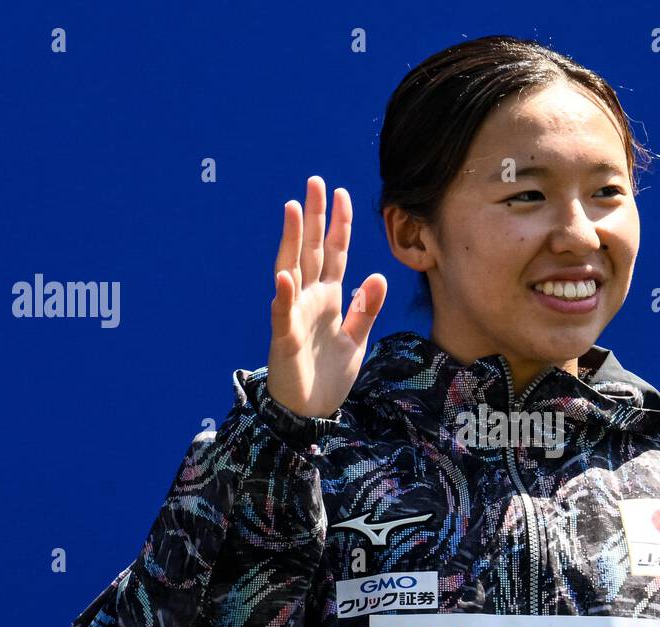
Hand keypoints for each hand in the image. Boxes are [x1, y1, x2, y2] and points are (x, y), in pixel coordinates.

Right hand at [267, 175, 386, 418]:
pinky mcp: (286, 338)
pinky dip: (284, 295)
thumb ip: (366, 310)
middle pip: (313, 251)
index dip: (339, 225)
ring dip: (293, 241)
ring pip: (292, 270)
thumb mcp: (357, 340)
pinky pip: (283, 314)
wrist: (310, 412)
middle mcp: (310, 300)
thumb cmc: (328, 374)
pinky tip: (285, 276)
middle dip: (315, 218)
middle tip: (315, 182)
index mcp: (330, 298)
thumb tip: (377, 275)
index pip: (336, 253)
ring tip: (293, 210)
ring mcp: (295, 316)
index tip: (341, 193)